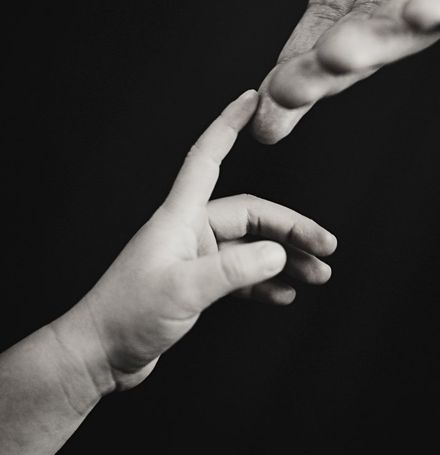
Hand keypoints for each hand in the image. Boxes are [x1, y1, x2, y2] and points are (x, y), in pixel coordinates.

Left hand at [56, 90, 336, 391]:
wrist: (98, 355)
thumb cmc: (126, 316)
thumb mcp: (184, 291)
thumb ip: (233, 271)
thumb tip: (278, 253)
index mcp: (180, 217)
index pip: (208, 157)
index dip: (229, 125)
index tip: (252, 99)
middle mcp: (189, 231)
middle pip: (251, 215)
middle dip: (291, 229)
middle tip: (326, 247)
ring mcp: (193, 258)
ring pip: (252, 247)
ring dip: (286, 259)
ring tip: (319, 274)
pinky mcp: (195, 285)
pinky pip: (242, 275)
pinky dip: (266, 282)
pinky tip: (286, 293)